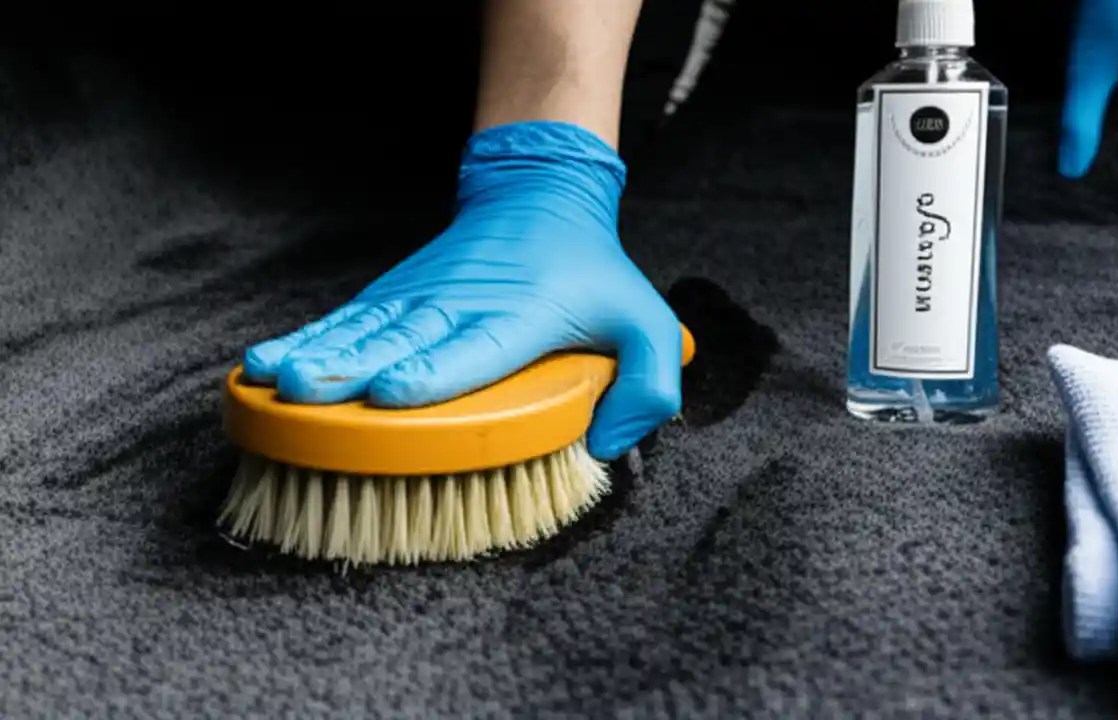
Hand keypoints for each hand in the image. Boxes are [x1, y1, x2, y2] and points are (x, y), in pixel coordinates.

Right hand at [241, 121, 683, 460]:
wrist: (540, 196)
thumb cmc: (592, 272)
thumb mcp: (647, 321)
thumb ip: (649, 386)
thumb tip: (608, 445)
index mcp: (519, 317)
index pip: (474, 347)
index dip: (435, 371)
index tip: (395, 391)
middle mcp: (460, 307)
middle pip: (400, 342)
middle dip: (352, 370)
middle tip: (304, 393)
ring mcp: (420, 300)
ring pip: (363, 331)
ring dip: (318, 357)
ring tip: (272, 381)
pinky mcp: (394, 298)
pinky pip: (346, 321)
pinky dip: (305, 340)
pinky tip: (263, 363)